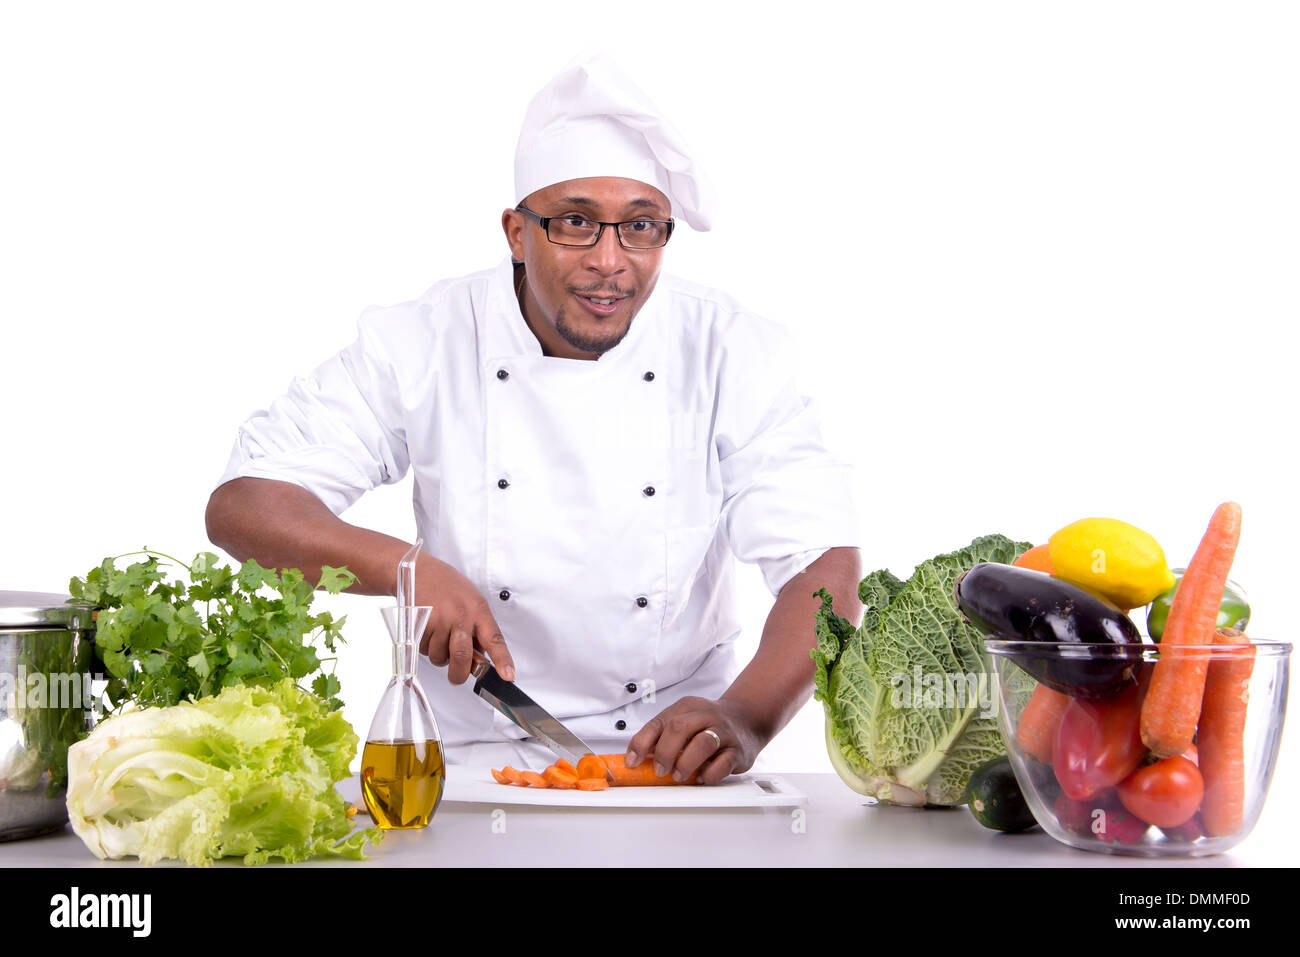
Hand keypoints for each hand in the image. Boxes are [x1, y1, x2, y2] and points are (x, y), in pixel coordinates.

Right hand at [415, 555, 514, 684]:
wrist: (419, 571)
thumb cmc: (448, 586)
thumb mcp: (472, 601)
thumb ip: (478, 629)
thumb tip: (479, 658)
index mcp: (478, 610)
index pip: (494, 639)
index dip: (503, 660)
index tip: (508, 675)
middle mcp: (461, 615)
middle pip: (462, 657)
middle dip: (459, 674)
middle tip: (457, 676)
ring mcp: (440, 620)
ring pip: (439, 657)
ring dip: (439, 656)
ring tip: (439, 635)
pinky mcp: (420, 624)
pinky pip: (423, 650)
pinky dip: (425, 647)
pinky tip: (428, 629)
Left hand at [625, 696, 765, 785]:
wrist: (747, 718)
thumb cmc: (708, 723)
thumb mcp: (684, 720)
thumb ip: (661, 735)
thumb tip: (635, 757)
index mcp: (686, 707)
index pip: (658, 723)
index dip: (641, 744)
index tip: (633, 762)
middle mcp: (705, 715)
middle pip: (679, 728)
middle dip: (664, 753)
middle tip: (660, 771)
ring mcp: (723, 732)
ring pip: (702, 744)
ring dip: (685, 764)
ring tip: (680, 775)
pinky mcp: (738, 750)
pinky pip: (723, 764)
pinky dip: (709, 774)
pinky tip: (703, 777)